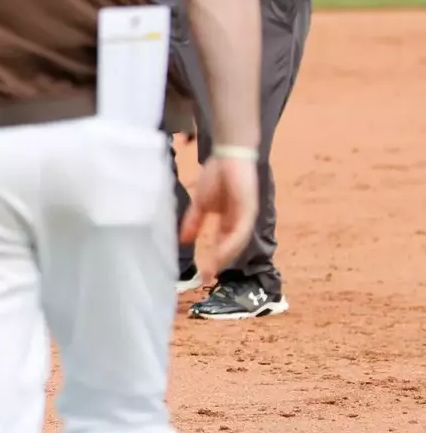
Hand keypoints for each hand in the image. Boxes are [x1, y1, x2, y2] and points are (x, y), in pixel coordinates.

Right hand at [179, 154, 258, 273]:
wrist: (228, 155)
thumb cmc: (216, 175)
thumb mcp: (200, 203)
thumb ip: (194, 222)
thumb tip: (183, 240)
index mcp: (228, 221)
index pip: (221, 244)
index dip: (212, 258)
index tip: (202, 273)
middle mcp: (239, 222)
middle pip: (230, 248)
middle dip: (218, 263)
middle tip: (206, 278)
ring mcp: (246, 217)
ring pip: (236, 243)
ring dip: (223, 257)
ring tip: (211, 269)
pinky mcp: (249, 211)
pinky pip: (240, 232)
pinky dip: (229, 243)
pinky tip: (219, 252)